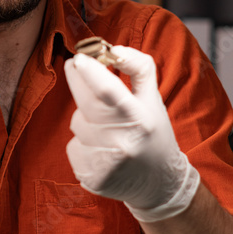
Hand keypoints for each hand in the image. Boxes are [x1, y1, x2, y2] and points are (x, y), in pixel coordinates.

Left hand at [64, 45, 198, 222]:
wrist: (160, 184)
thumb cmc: (153, 133)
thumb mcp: (153, 98)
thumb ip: (139, 68)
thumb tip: (114, 49)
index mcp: (140, 120)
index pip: (109, 93)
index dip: (91, 74)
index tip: (79, 58)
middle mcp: (123, 142)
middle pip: (87, 105)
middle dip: (78, 81)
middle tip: (77, 66)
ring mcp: (106, 163)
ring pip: (77, 125)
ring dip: (85, 119)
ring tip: (105, 127)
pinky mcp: (92, 178)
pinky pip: (72, 147)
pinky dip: (82, 143)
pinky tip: (100, 149)